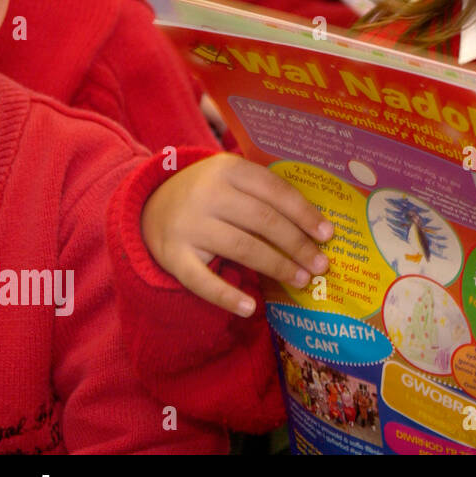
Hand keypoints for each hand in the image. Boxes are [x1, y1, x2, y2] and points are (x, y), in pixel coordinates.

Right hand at [141, 153, 333, 315]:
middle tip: (321, 265)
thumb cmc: (208, 193)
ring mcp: (188, 225)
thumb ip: (266, 194)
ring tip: (301, 279)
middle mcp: (208, 194)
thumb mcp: (232, 179)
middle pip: (264, 220)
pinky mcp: (172, 255)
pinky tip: (251, 307)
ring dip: (277, 266)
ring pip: (242, 248)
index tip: (327, 235)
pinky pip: (202, 281)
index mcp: (228, 169)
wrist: (147, 204)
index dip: (305, 214)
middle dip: (297, 244)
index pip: (276, 191)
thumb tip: (315, 226)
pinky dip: (227, 296)